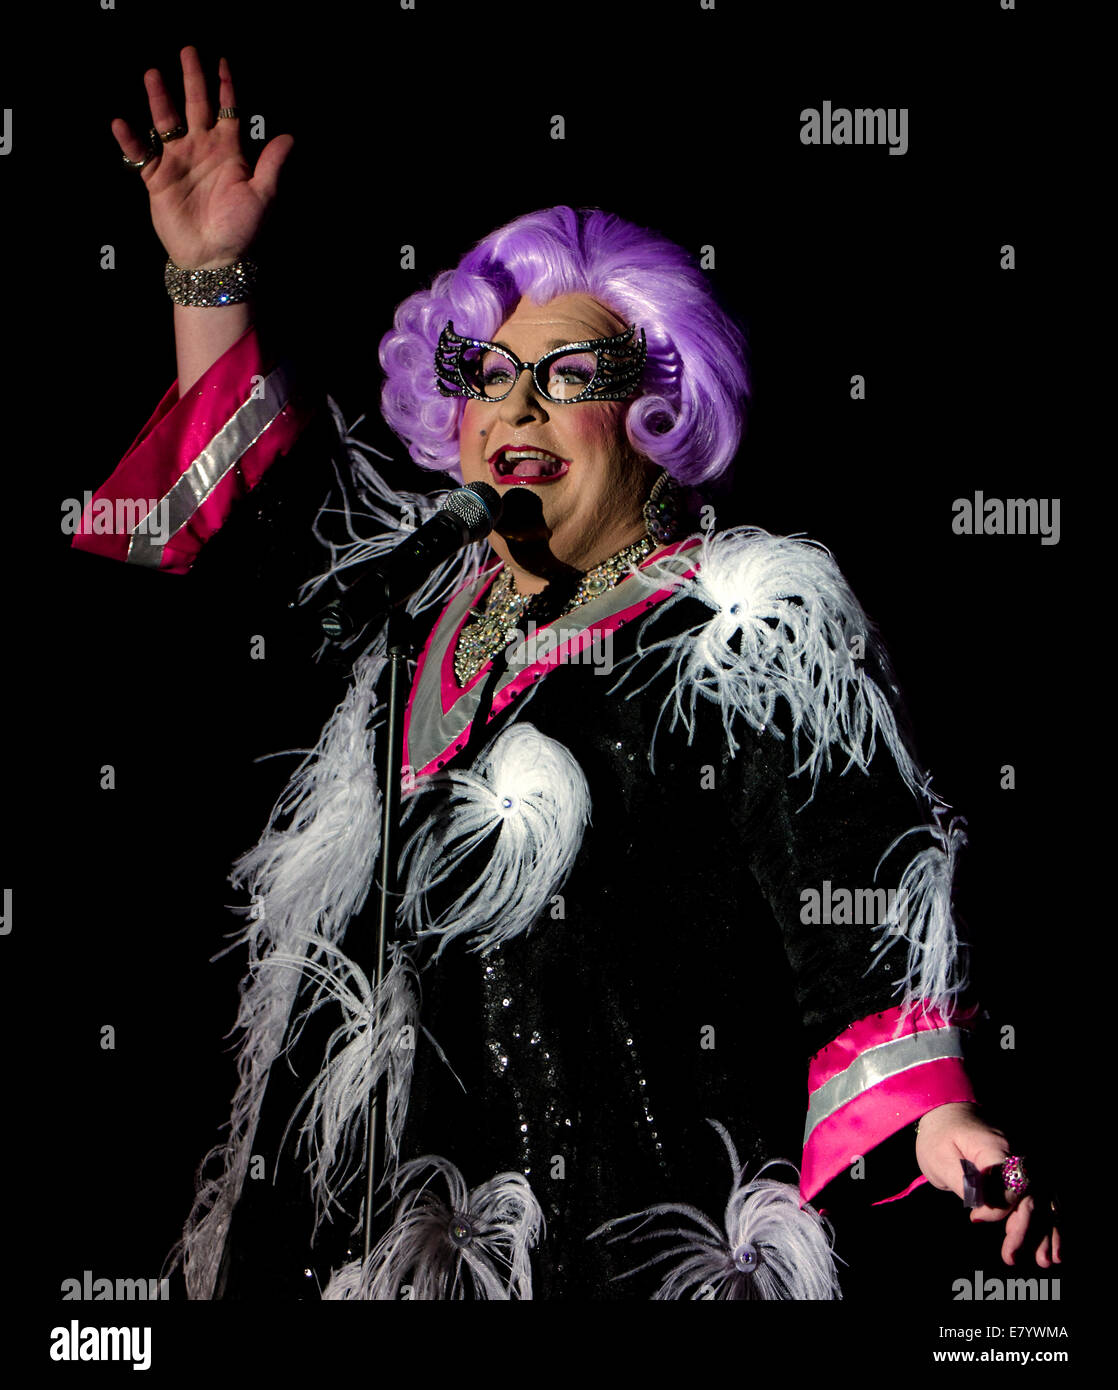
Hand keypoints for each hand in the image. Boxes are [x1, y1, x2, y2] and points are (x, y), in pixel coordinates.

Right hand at [110, 45, 292, 269]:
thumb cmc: (241, 229)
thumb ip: (271, 164)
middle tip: (188, 51)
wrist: (214, 258)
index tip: (222, 62)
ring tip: (153, 74)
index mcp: (228, 152)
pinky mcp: (157, 178)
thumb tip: (288, 136)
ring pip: (166, 122)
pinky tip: (122, 123)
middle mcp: (201, 150)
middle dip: (192, 79)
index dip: (225, 87)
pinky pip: (141, 154)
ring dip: (160, 100)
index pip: (227, 111)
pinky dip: (130, 140)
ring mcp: (178, 161)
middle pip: (195, 106)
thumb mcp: (262, 195)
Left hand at [915, 1102, 1060, 1267]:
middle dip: (1025, 1231)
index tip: (973, 1219)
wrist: (949, 1111)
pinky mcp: (1028, 1168)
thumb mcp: (940, 1157)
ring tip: (1045, 1262)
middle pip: (1032, 1196)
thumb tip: (985, 1208)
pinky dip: (1052, 1221)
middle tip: (1010, 1259)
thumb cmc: (940, 1136)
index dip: (997, 1209)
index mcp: (996, 1147)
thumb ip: (965, 1182)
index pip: (1010, 1185)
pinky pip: (1047, 1196)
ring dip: (1047, 1232)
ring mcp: (1027, 1160)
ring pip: (1046, 1200)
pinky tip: (1055, 1248)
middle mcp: (1020, 1153)